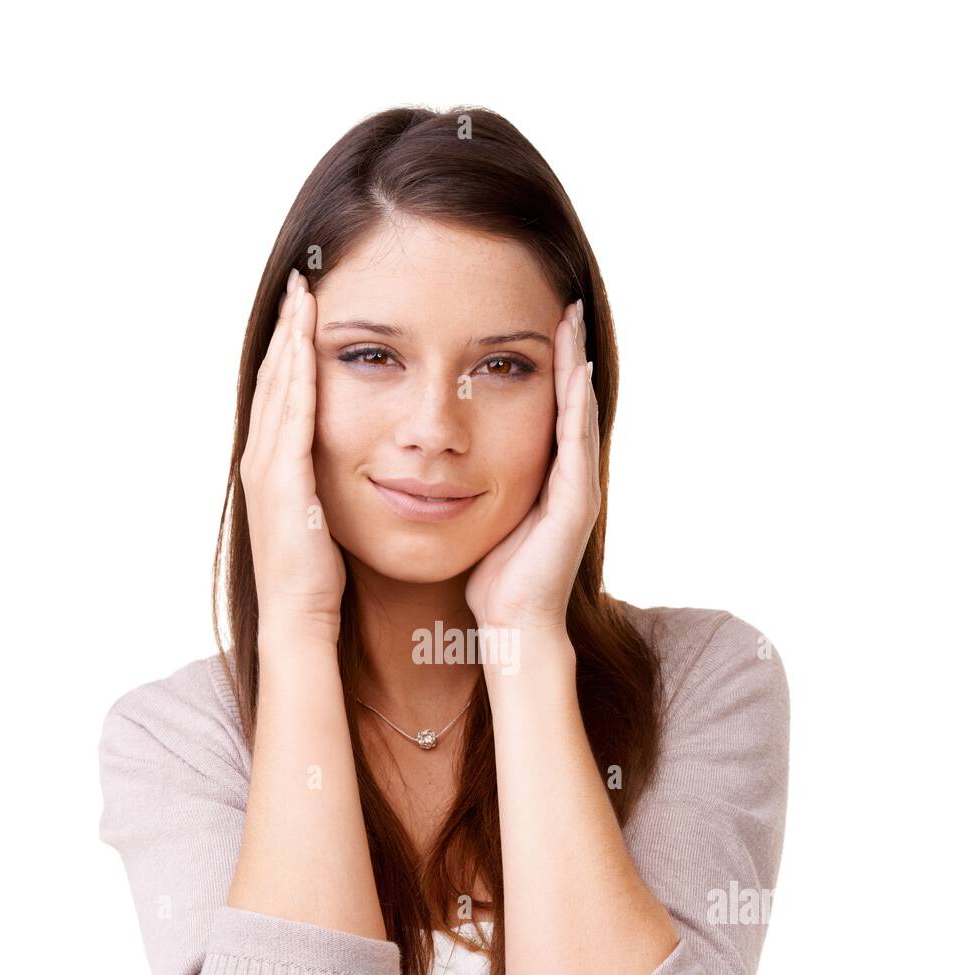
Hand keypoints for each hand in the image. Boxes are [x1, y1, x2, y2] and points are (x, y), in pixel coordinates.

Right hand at [240, 269, 345, 643]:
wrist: (298, 616)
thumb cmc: (316, 579)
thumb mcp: (320, 520)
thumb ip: (323, 486)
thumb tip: (343, 468)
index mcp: (270, 467)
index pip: (279, 394)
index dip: (289, 349)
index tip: (305, 310)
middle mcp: (260, 459)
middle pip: (272, 378)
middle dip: (286, 329)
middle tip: (301, 284)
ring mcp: (266, 467)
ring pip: (278, 388)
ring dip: (290, 339)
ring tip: (304, 297)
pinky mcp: (281, 479)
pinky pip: (292, 416)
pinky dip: (297, 377)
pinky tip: (308, 346)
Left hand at [464, 300, 599, 632]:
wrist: (512, 625)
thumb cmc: (492, 579)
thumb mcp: (481, 515)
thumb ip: (475, 483)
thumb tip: (442, 458)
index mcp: (545, 476)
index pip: (548, 407)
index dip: (546, 365)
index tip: (539, 320)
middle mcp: (569, 476)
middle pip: (571, 399)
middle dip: (569, 351)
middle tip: (567, 302)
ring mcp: (578, 488)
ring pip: (579, 412)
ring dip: (578, 364)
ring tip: (573, 319)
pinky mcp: (576, 503)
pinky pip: (578, 444)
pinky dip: (577, 406)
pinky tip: (575, 372)